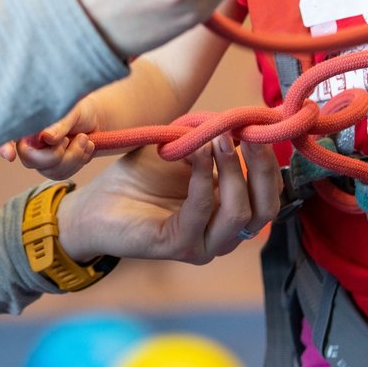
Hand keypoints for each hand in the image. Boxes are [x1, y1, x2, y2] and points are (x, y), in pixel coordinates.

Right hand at [0, 99, 100, 179]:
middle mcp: (29, 142)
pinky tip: (87, 146)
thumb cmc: (80, 110)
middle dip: (55, 155)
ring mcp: (40, 157)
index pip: (7, 136)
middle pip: (30, 160)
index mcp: (28, 124)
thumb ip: (59, 123)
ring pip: (50, 171)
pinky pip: (62, 174)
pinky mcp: (54, 167)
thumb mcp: (72, 111)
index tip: (9, 154)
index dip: (3, 146)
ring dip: (73, 157)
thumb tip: (46, 137)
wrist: (96, 120)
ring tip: (85, 138)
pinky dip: (79, 162)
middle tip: (69, 139)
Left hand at [55, 136, 281, 264]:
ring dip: (232, 171)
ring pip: (238, 213)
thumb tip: (240, 119)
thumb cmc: (141, 176)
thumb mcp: (183, 149)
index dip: (271, 162)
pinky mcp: (179, 247)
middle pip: (264, 209)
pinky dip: (202, 178)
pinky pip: (202, 211)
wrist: (96, 204)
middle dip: (261, 168)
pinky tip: (197, 152)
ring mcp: (204, 245)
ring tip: (219, 139)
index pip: (270, 194)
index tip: (262, 127)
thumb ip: (211, 138)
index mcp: (231, 212)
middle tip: (251, 133)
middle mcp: (224, 234)